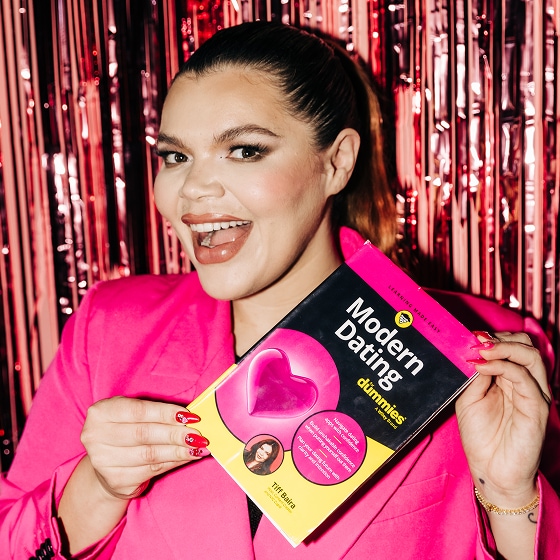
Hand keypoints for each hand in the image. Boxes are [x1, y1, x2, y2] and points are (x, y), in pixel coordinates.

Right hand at [81, 396, 208, 499]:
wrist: (107, 461)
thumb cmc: (127, 428)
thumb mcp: (132, 413)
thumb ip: (155, 412)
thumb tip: (188, 416)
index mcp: (100, 413)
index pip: (139, 411)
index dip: (166, 413)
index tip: (189, 416)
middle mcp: (96, 437)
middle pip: (144, 434)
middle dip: (175, 434)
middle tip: (198, 434)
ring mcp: (104, 462)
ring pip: (150, 455)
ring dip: (179, 450)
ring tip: (199, 446)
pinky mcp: (116, 481)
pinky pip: (152, 470)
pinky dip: (174, 462)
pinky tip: (188, 457)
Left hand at [456, 332, 550, 504]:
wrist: (490, 471)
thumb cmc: (480, 436)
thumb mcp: (468, 398)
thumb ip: (473, 375)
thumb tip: (473, 351)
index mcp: (508, 377)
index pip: (510, 343)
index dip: (490, 336)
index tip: (468, 335)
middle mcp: (524, 382)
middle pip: (524, 343)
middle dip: (499, 337)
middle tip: (474, 341)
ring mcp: (533, 393)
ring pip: (530, 355)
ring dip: (502, 346)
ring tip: (479, 350)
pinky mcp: (536, 407)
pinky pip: (524, 378)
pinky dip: (501, 366)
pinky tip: (481, 366)